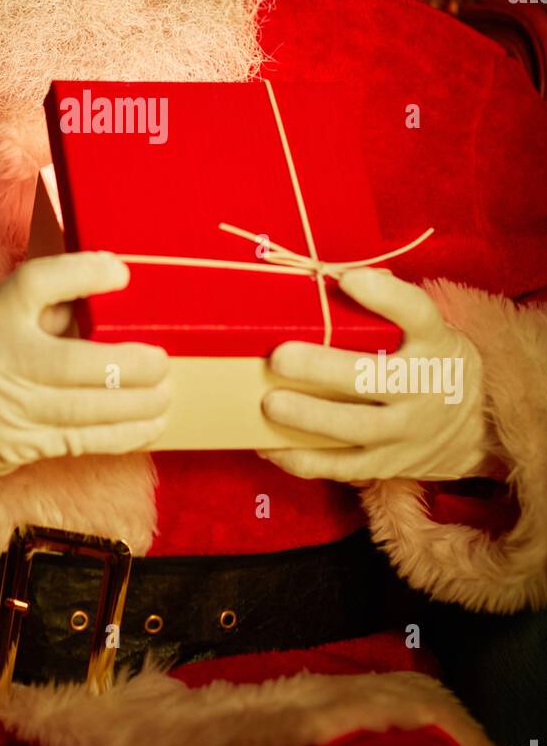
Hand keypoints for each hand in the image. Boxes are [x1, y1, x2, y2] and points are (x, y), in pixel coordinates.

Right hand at [0, 252, 170, 497]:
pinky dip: (124, 433)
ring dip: (140, 404)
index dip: (83, 272)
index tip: (121, 272)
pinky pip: (83, 442)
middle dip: (134, 364)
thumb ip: (42, 311)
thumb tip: (106, 297)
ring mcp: (9, 412)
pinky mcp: (20, 448)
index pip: (37, 283)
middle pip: (80, 361)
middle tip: (163, 359)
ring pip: (89, 410)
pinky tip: (150, 424)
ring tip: (168, 392)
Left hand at [259, 267, 495, 481]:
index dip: (385, 296)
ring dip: (308, 417)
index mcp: (435, 343)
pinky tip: (268, 444)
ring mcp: (405, 432)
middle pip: (374, 378)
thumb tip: (326, 278)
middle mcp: (423, 387)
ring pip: (355, 429)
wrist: (476, 426)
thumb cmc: (430, 363)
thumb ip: (388, 310)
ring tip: (269, 403)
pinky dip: (301, 459)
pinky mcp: (386, 465)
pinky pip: (340, 467)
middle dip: (322, 368)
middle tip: (279, 358)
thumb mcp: (428, 331)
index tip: (348, 279)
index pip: (418, 314)